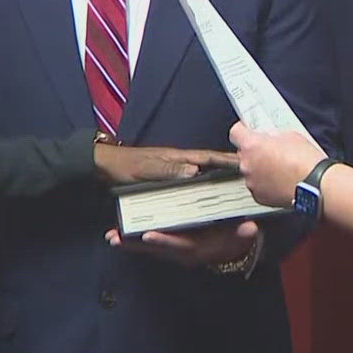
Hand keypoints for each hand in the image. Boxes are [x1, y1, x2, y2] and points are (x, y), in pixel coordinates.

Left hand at [94, 144, 235, 184]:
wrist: (103, 167)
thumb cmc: (124, 167)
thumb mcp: (145, 170)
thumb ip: (169, 170)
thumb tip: (195, 171)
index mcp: (178, 157)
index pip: (210, 157)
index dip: (229, 161)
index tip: (248, 164)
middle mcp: (179, 162)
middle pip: (210, 165)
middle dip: (229, 169)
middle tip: (249, 179)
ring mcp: (174, 169)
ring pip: (201, 174)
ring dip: (217, 178)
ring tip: (235, 189)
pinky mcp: (167, 178)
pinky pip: (190, 182)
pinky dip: (202, 185)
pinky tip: (207, 195)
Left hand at [104, 220, 260, 267]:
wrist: (233, 252)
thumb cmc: (237, 240)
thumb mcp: (243, 236)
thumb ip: (244, 234)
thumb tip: (249, 228)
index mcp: (199, 249)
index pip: (179, 245)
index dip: (164, 240)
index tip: (148, 235)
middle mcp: (184, 254)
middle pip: (157, 250)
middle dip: (136, 244)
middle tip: (115, 239)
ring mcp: (176, 252)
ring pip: (151, 249)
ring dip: (132, 243)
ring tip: (111, 237)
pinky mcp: (171, 248)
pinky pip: (152, 246)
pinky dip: (137, 241)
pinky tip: (122, 234)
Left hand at [229, 123, 323, 208]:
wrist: (315, 185)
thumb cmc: (305, 160)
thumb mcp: (290, 135)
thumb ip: (272, 135)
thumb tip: (268, 137)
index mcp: (252, 145)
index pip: (235, 133)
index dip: (242, 131)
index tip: (247, 131)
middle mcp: (247, 164)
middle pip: (243, 153)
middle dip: (255, 152)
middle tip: (272, 153)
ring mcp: (251, 182)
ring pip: (250, 171)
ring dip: (260, 169)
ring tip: (280, 169)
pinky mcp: (258, 196)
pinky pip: (257, 186)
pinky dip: (266, 184)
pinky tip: (280, 181)